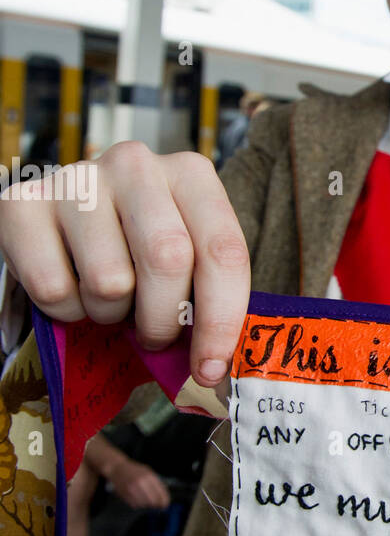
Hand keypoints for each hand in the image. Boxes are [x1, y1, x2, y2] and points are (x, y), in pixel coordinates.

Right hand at [0, 144, 249, 388]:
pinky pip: (52, 287)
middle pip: (166, 259)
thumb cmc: (137, 252)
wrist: (69, 227)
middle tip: (154, 336)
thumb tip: (215, 371)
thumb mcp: (185, 266)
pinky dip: (65, 310)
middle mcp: (135, 164)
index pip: (222, 250)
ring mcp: (76, 178)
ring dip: (111, 314)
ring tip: (110, 302)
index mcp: (191, 174)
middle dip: (163, 319)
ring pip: (108, 280)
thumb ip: (206, 304)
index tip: (211, 369)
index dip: (221, 319)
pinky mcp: (22, 204)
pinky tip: (72, 288)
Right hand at [108, 458, 170, 509]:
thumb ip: (156, 483)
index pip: (161, 493)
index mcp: (149, 476)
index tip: (165, 505)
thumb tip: (164, 497)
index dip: (165, 501)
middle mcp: (141, 483)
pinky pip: (136, 505)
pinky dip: (138, 504)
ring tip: (146, 500)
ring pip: (145, 504)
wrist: (117, 468)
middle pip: (154, 501)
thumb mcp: (148, 472)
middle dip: (157, 505)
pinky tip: (138, 499)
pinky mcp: (126, 495)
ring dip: (147, 505)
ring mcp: (133, 489)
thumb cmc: (134, 470)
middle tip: (157, 505)